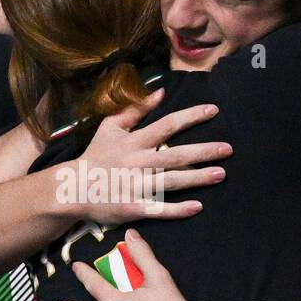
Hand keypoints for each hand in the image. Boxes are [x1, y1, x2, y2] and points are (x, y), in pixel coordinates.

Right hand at [68, 90, 230, 224]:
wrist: (72, 187)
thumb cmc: (95, 156)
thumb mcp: (110, 127)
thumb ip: (135, 109)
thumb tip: (160, 92)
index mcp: (134, 141)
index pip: (168, 125)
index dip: (192, 117)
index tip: (214, 111)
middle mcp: (138, 162)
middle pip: (177, 154)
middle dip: (204, 151)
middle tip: (228, 149)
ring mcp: (136, 186)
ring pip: (172, 181)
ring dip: (198, 178)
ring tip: (221, 174)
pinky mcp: (133, 207)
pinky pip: (159, 208)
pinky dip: (178, 209)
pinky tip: (197, 207)